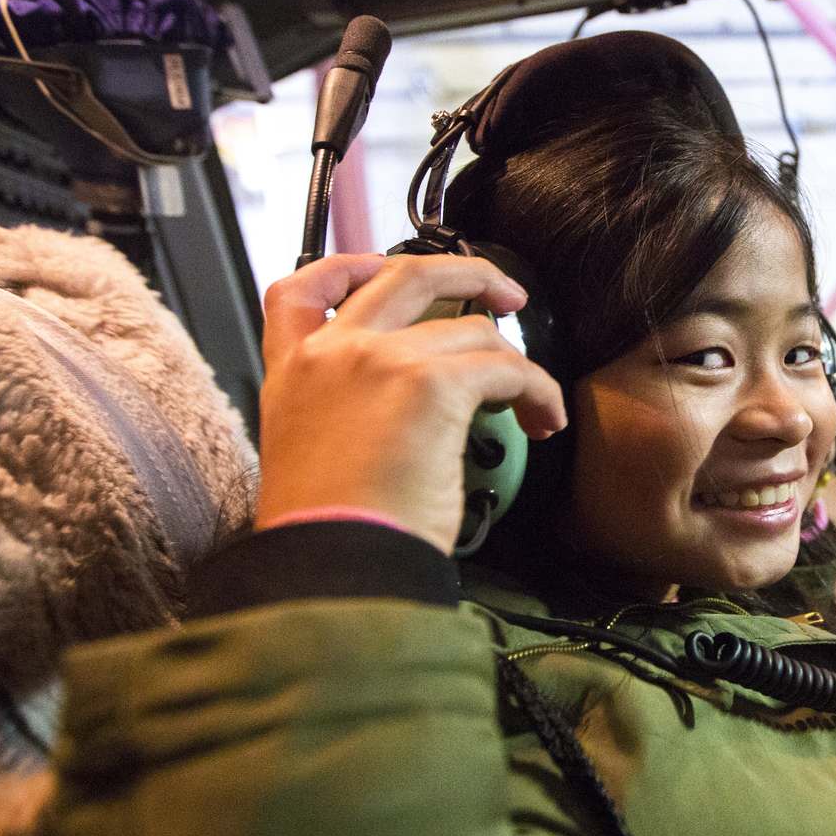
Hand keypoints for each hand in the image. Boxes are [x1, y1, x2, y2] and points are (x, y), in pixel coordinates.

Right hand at [255, 253, 567, 553]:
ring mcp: (379, 361)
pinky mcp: (430, 384)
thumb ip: (343, 409)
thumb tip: (402, 406)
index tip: (387, 269)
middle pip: (405, 275)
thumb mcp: (310, 455)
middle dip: (467, 273)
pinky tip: (542, 419)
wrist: (335, 569)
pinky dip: (537, 389)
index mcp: (293, 373)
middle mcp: (331, 353)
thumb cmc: (330, 535)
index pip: (302, 289)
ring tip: (532, 401)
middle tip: (503, 295)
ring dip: (515, 361)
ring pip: (472, 328)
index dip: (349, 266)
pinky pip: (507, 367)